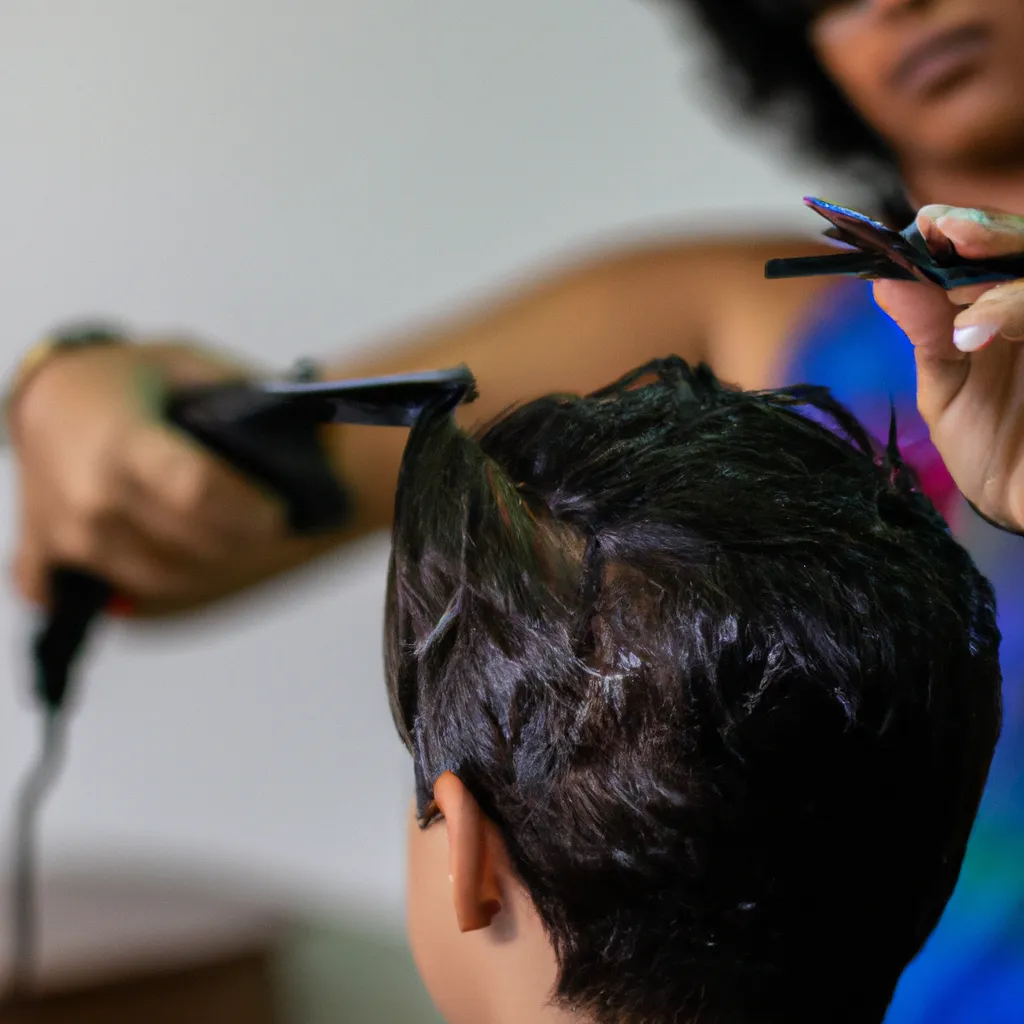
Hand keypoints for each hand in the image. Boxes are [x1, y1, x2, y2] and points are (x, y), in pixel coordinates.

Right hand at [8, 337, 287, 613]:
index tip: (279, 512)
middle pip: (192, 542)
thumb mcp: (189, 362)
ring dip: (211, 562)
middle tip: (267, 524)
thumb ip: (244, 393)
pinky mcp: (55, 559)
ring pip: (168, 577)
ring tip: (233, 534)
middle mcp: (92, 494)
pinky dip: (165, 580)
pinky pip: (126, 592)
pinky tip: (188, 556)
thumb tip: (314, 423)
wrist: (49, 395)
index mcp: (124, 439)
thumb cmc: (129, 378)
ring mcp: (71, 534)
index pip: (195, 489)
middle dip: (242, 537)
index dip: (247, 508)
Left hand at [873, 205, 1023, 532]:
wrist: (1023, 501)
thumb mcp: (948, 387)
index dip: (966, 226)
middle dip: (991, 232)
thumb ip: (927, 333)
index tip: (925, 223)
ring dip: (1002, 285)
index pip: (997, 245)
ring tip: (959, 314)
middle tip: (948, 231)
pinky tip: (977, 334)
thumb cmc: (991, 446)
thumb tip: (886, 279)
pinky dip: (1015, 311)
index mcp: (1011, 305)